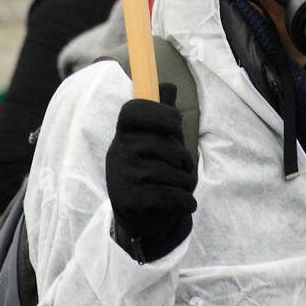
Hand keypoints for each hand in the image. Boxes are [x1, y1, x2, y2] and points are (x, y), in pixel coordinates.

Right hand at [105, 82, 197, 262]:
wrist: (141, 219)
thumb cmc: (154, 170)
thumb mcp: (157, 141)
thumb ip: (162, 114)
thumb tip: (168, 86)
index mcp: (124, 133)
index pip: (133, 111)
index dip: (161, 113)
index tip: (176, 123)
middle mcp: (118, 152)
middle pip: (165, 145)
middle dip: (185, 158)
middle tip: (184, 168)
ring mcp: (122, 177)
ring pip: (173, 172)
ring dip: (188, 182)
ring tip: (181, 186)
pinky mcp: (131, 202)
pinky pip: (172, 195)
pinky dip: (186, 200)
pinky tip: (184, 202)